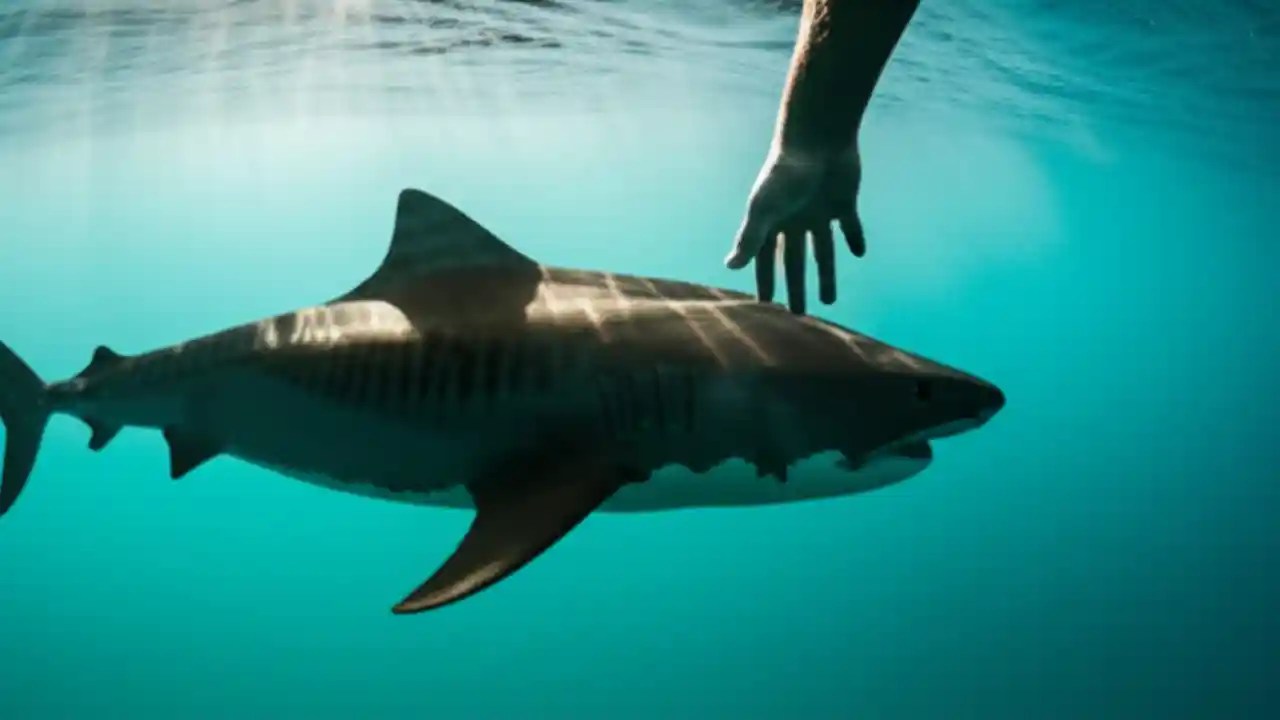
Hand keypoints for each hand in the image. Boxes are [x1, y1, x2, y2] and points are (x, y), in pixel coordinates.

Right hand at [724, 147, 865, 313]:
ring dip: (826, 274)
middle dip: (796, 286)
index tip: (766, 305)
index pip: (767, 258)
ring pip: (823, 251)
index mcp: (774, 221)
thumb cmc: (786, 172)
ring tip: (829, 301)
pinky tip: (859, 253)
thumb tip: (730, 267)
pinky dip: (854, 238)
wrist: (819, 137)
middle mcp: (796, 219)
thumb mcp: (764, 208)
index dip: (766, 280)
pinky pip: (850, 226)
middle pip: (796, 260)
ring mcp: (820, 211)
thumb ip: (749, 238)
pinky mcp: (844, 202)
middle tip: (799, 314)